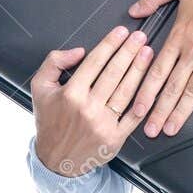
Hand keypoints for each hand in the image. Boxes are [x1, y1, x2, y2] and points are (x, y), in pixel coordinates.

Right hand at [29, 25, 154, 175]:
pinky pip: (133, 116)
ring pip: (126, 91)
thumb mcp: (40, 87)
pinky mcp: (115, 138)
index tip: (122, 32)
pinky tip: (152, 85)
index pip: (95, 62)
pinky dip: (144, 101)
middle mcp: (87, 108)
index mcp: (70, 93)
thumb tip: (79, 51)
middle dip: (129, 51)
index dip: (110, 44)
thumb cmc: (50, 121)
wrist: (57, 159)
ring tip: (148, 53)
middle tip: (140, 37)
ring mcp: (103, 124)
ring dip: (139, 70)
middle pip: (114, 73)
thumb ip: (54, 62)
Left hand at [126, 0, 192, 137]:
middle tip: (150, 130)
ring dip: (181, 112)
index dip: (146, 92)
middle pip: (171, 87)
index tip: (137, 109)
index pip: (157, 70)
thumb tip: (134, 10)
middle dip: (159, 111)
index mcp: (179, 35)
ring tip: (171, 129)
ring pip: (192, 90)